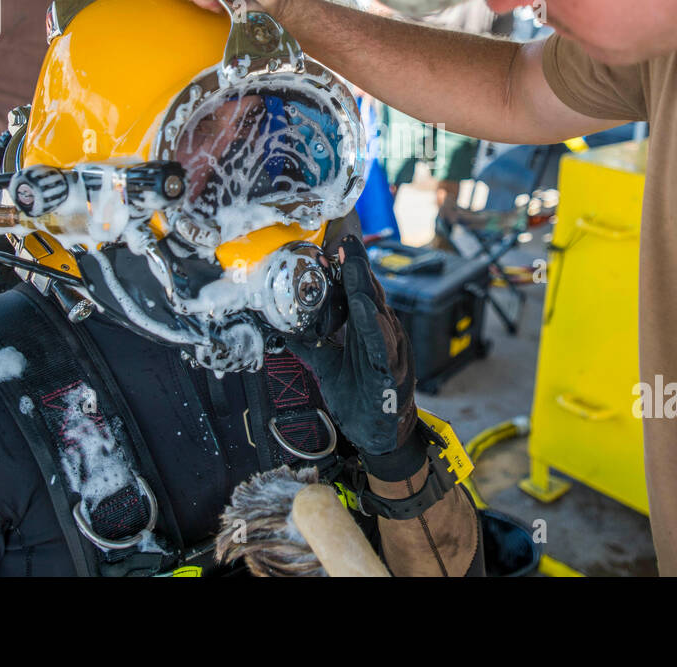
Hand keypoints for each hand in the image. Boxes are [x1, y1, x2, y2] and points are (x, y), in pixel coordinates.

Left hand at [287, 235, 416, 455]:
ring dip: (364, 286)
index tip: (335, 245)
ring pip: (378, 312)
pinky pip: (382, 343)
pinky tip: (364, 306)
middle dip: (357, 266)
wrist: (383, 436)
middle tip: (345, 240)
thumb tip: (284, 331)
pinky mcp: (391, 372)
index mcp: (370, 331)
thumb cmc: (362, 399)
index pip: (359, 293)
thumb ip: (310, 347)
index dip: (348, 269)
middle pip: (370, 294)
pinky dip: (373, 323)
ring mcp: (391, 352)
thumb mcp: (328, 368)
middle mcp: (384, 335)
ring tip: (352, 263)